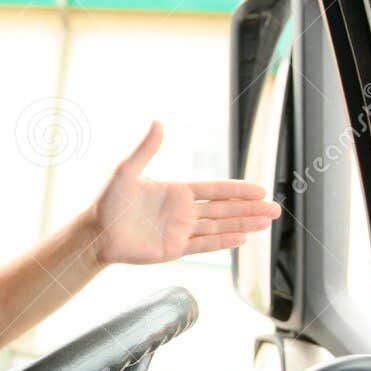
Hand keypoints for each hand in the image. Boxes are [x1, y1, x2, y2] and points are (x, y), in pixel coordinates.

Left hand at [87, 121, 280, 265]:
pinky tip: (242, 239)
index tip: (260, 190)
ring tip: (266, 223)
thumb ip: (146, 149)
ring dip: (243, 225)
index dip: (237, 190)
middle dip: (250, 209)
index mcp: (177, 191)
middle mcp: (183, 212)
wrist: (95, 232)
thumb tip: (158, 122)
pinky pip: (204, 245)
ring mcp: (181, 231)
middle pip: (224, 209)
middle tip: (275, 209)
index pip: (215, 189)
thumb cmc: (108, 201)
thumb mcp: (127, 171)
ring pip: (219, 227)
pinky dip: (222, 242)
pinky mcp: (174, 249)